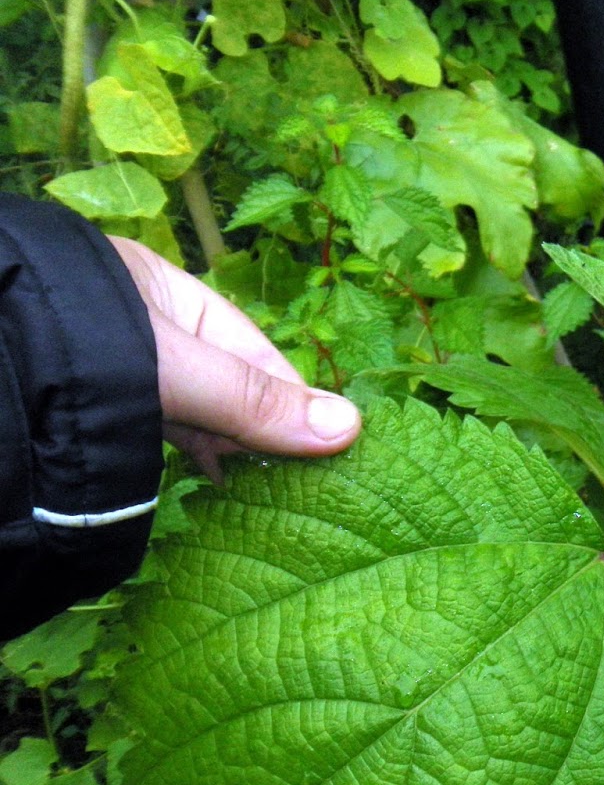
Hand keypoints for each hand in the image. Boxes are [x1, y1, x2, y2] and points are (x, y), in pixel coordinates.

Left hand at [110, 237, 360, 479]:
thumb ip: (251, 400)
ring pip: (194, 413)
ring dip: (222, 449)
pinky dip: (186, 455)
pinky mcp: (93, 410)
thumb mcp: (170, 368)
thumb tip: (349, 426)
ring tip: (258, 492)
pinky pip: (158, 432)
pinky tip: (213, 482)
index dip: (290, 403)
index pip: (253, 353)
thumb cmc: (72, 341)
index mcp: (168, 292)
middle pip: (226, 385)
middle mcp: (148, 328)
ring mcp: (117, 371)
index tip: (325, 451)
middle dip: (255, 430)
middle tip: (292, 481)